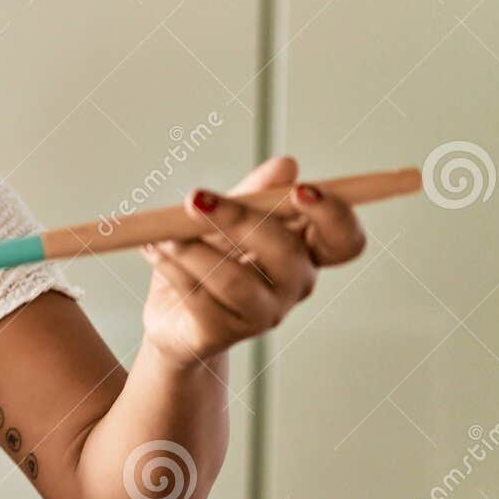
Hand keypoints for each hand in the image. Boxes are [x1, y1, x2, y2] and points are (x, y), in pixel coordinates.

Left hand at [139, 155, 368, 365]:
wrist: (172, 317)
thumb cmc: (208, 259)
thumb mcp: (226, 216)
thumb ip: (254, 194)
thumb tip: (287, 165)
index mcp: (306, 252)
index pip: (345, 240)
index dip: (335, 216)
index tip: (302, 191)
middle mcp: (293, 285)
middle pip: (286, 254)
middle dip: (238, 220)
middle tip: (194, 199)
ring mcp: (262, 315)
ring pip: (235, 280)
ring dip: (191, 250)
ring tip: (162, 235)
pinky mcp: (223, 333)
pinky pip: (198, 298)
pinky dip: (171, 268)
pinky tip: (153, 250)